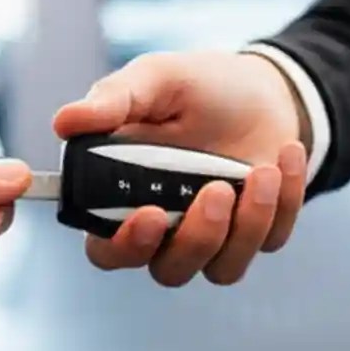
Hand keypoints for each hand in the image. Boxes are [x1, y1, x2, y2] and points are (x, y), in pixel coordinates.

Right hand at [54, 51, 309, 286]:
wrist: (263, 88)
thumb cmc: (195, 87)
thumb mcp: (154, 80)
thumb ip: (112, 101)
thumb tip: (64, 122)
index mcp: (124, 200)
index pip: (108, 249)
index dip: (124, 246)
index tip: (148, 215)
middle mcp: (165, 230)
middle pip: (168, 270)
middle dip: (196, 238)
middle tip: (217, 190)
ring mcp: (213, 237)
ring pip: (221, 268)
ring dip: (247, 225)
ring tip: (263, 170)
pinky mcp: (257, 233)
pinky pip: (270, 240)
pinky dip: (283, 201)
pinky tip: (285, 156)